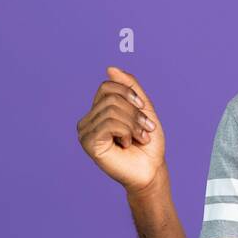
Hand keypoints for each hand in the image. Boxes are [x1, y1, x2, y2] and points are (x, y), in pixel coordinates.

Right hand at [77, 65, 166, 194]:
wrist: (151, 170)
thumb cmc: (148, 143)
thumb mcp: (142, 109)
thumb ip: (129, 88)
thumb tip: (110, 68)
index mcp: (98, 111)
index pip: (107, 86)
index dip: (129, 94)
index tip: (143, 111)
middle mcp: (88, 120)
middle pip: (111, 97)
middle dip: (135, 113)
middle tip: (144, 131)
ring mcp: (85, 132)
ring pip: (112, 109)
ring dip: (133, 124)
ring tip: (138, 139)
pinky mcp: (89, 143)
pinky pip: (109, 123)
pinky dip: (126, 131)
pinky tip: (126, 145)